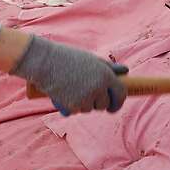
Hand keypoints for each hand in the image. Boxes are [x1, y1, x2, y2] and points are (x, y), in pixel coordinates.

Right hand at [12, 36, 127, 114]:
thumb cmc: (67, 57)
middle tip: (84, 92)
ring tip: (70, 88)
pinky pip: (74, 112)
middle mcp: (98, 88)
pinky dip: (69, 107)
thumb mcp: (91, 59)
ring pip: (88, 109)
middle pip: (103, 105)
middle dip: (96, 102)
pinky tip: (62, 94)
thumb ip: (109, 67)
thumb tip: (126, 70)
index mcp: (105, 75)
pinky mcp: (72, 107)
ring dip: (81, 103)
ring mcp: (85, 99)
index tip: (112, 106)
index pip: (121, 94)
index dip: (118, 102)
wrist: (44, 61)